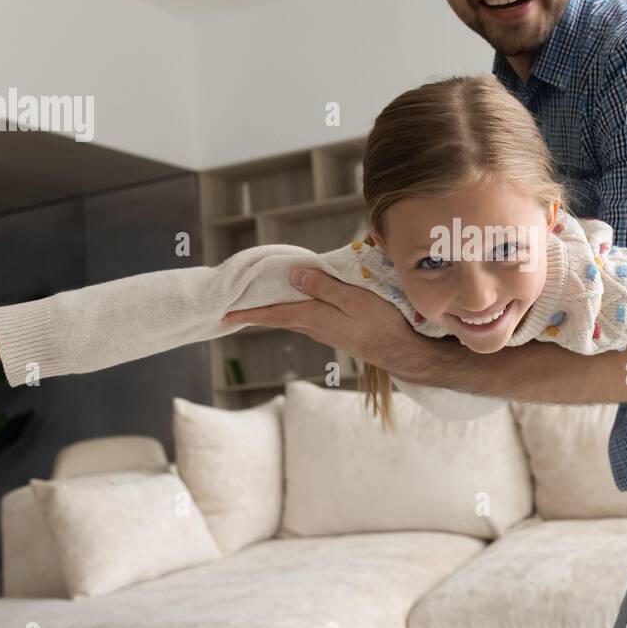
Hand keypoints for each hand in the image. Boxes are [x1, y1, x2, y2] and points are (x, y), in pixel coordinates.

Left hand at [221, 267, 435, 378]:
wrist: (401, 352)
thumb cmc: (382, 323)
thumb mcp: (354, 299)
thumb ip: (324, 287)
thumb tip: (293, 275)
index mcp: (314, 317)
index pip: (274, 314)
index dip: (249, 314)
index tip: (225, 315)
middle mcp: (315, 327)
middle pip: (279, 317)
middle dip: (257, 313)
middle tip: (234, 309)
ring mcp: (326, 332)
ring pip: (292, 319)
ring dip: (274, 312)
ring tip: (258, 306)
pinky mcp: (337, 332)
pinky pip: (307, 319)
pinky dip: (293, 311)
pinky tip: (297, 304)